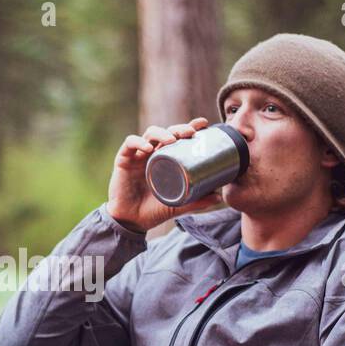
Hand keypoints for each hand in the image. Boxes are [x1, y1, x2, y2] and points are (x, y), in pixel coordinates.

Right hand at [106, 117, 223, 233]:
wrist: (132, 221)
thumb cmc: (154, 210)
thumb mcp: (178, 205)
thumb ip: (197, 201)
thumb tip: (220, 198)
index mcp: (167, 159)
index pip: (179, 137)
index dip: (190, 126)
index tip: (203, 124)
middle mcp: (154, 153)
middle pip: (167, 131)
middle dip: (179, 128)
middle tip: (190, 133)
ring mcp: (138, 155)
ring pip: (150, 133)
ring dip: (161, 133)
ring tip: (171, 141)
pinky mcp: (123, 159)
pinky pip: (130, 143)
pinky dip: (139, 142)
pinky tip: (148, 148)